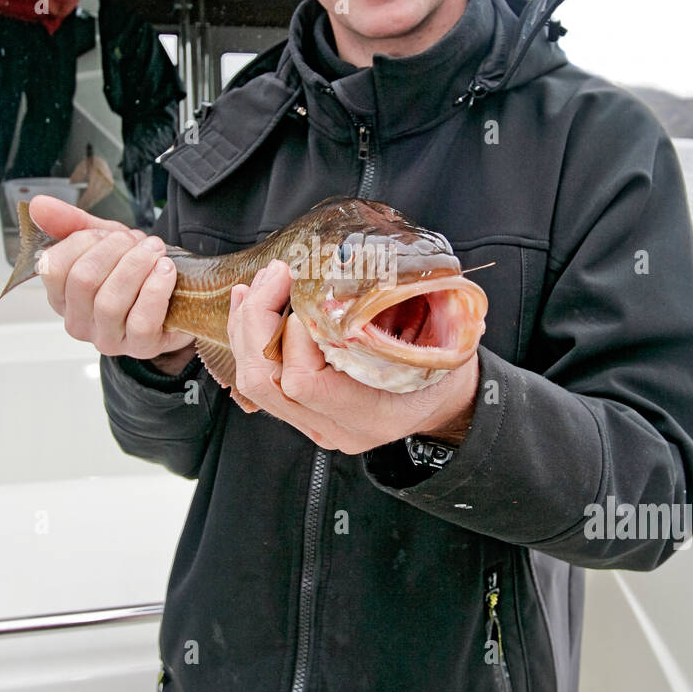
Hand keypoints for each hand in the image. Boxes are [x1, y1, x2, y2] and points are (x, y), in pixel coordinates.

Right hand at [28, 194, 195, 359]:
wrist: (180, 296)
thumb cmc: (134, 270)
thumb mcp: (103, 241)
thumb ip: (71, 223)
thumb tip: (38, 205)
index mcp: (60, 297)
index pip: (53, 267)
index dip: (84, 241)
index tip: (110, 233)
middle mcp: (78, 322)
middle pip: (83, 280)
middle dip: (115, 250)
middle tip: (139, 240)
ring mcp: (107, 339)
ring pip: (110, 301)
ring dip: (137, 266)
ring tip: (155, 251)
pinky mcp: (140, 348)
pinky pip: (141, 320)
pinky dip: (155, 289)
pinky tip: (165, 271)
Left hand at [226, 260, 479, 453]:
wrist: (445, 405)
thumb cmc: (445, 370)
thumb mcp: (440, 342)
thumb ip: (400, 315)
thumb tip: (365, 263)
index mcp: (371, 415)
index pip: (305, 382)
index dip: (295, 335)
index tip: (306, 295)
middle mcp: (336, 427)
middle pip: (268, 381)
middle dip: (258, 322)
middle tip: (275, 276)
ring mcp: (315, 424)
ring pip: (255, 382)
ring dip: (247, 328)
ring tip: (254, 285)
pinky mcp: (302, 412)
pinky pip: (260, 381)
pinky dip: (247, 340)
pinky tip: (246, 305)